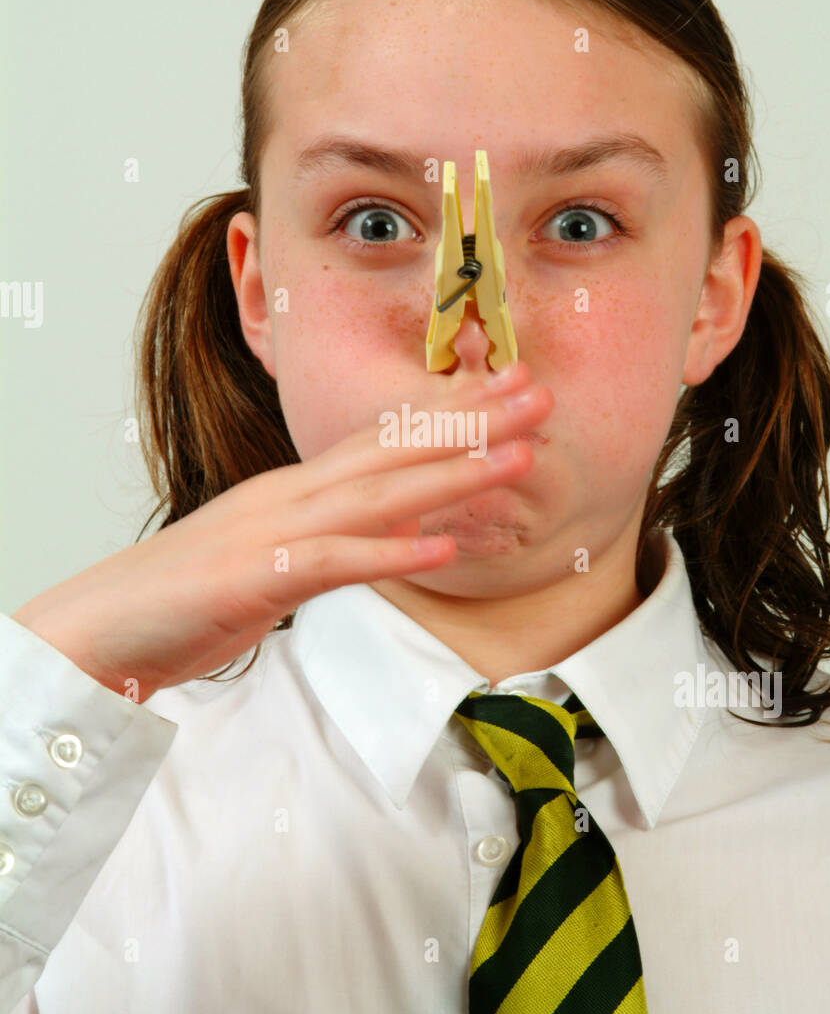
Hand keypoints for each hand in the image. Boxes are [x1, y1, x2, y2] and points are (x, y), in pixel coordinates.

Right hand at [12, 362, 552, 700]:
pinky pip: (334, 564)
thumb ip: (341, 541)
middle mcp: (293, 496)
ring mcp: (274, 531)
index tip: (510, 388)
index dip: (452, 412)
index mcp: (299, 489)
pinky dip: (391, 554)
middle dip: (472, 422)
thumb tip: (406, 532)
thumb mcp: (279, 558)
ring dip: (451, 474)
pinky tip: (444, 549)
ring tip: (518, 455)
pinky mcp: (256, 578)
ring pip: (378, 496)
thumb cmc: (190, 595)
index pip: (386, 439)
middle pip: (394, 450)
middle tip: (540, 393)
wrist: (104, 625)